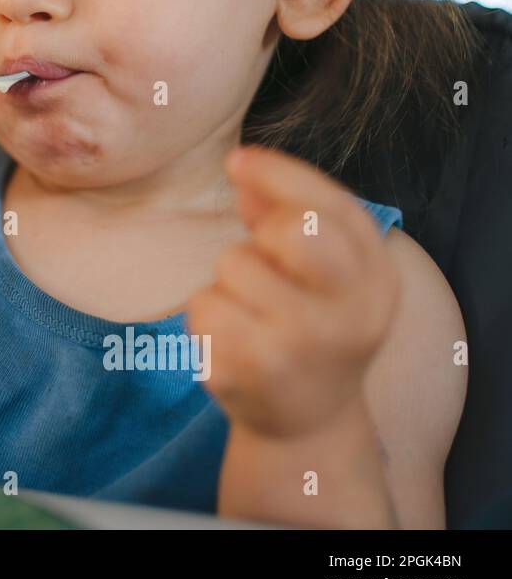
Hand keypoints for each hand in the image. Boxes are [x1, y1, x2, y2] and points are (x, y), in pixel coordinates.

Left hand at [186, 144, 401, 437]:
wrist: (307, 418)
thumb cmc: (312, 323)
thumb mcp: (326, 270)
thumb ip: (291, 213)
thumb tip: (243, 165)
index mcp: (376, 280)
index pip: (331, 207)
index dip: (278, 173)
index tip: (238, 159)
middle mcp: (349, 316)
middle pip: (292, 230)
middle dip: (265, 234)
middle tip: (266, 260)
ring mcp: (299, 348)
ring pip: (233, 265)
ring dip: (228, 281)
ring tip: (253, 313)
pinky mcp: (249, 372)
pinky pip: (202, 307)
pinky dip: (205, 316)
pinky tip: (233, 340)